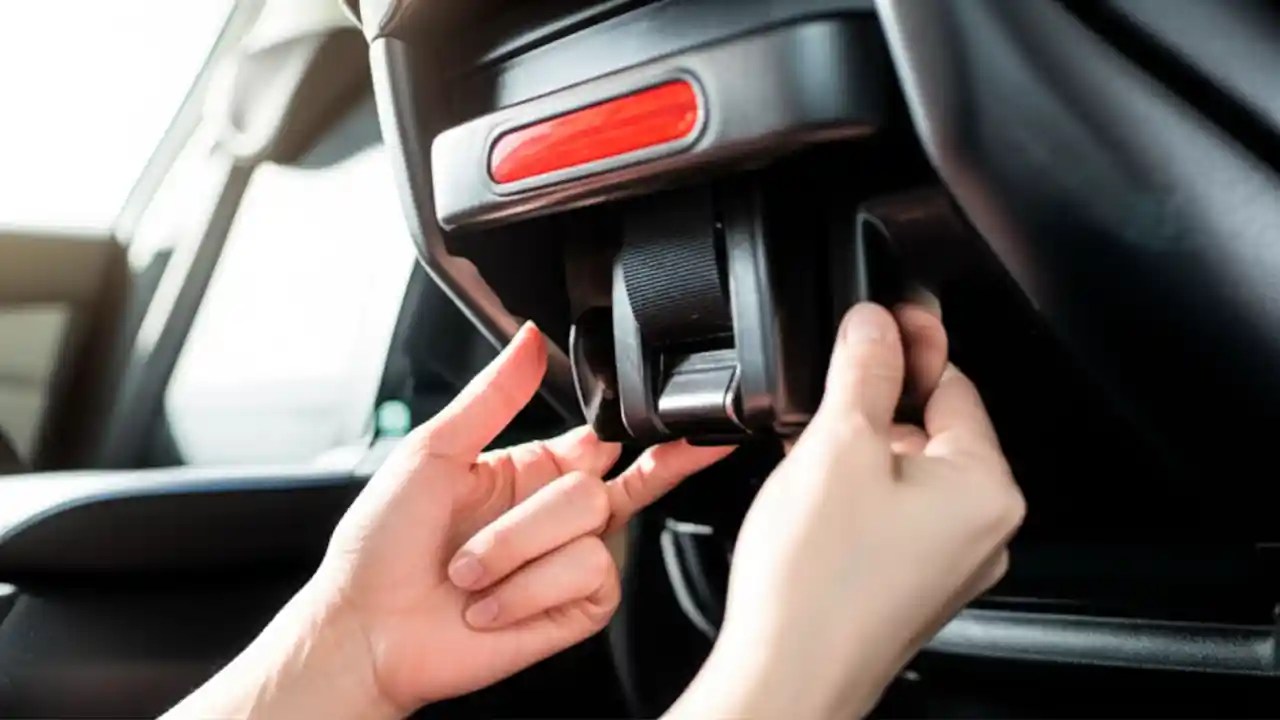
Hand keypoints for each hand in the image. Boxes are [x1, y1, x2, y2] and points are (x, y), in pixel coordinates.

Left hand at [163, 323, 730, 719]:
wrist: (367, 631)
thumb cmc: (382, 547)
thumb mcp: (432, 451)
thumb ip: (494, 394)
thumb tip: (531, 338)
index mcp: (530, 469)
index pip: (609, 439)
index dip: (650, 432)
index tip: (695, 428)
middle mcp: (555, 516)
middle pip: (596, 485)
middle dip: (525, 520)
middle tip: (469, 546)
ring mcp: (569, 563)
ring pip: (592, 530)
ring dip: (517, 556)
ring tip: (472, 579)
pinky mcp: (578, 609)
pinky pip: (591, 577)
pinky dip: (530, 591)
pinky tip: (494, 606)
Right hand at [669, 302, 1024, 718]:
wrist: (787, 675)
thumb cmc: (818, 583)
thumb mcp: (837, 445)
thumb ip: (863, 370)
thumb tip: (876, 324)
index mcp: (985, 488)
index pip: (955, 383)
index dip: (909, 344)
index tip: (881, 316)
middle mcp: (980, 529)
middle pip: (932, 427)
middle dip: (878, 399)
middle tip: (828, 382)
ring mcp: (946, 562)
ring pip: (906, 472)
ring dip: (861, 445)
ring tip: (807, 445)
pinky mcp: (908, 584)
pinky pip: (891, 514)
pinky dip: (855, 490)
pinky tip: (810, 491)